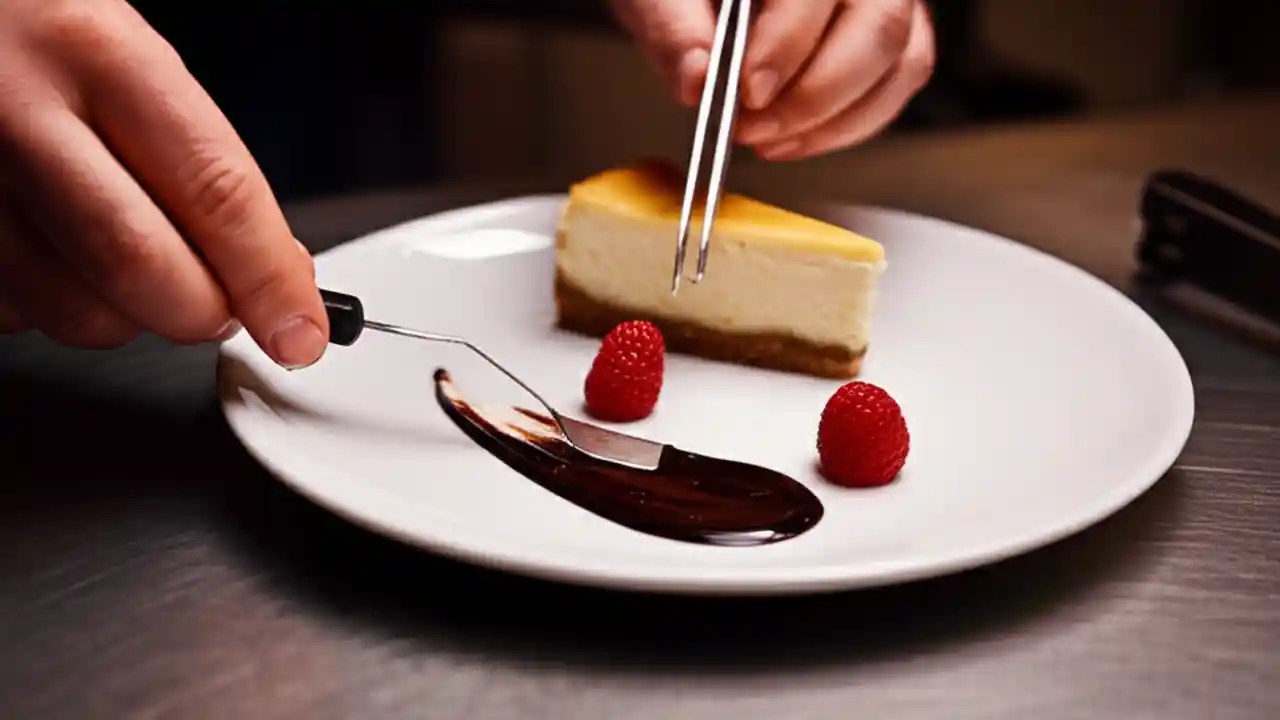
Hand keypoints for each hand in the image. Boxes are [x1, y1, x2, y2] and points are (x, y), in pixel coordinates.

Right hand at [0, 0, 327, 367]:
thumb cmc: (36, 31)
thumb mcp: (124, 54)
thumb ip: (200, 157)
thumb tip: (278, 268)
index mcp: (98, 52)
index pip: (216, 192)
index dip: (270, 280)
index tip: (301, 332)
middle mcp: (17, 111)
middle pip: (141, 267)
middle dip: (203, 314)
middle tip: (225, 310)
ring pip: (74, 309)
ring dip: (128, 316)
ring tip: (132, 262)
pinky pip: (16, 311)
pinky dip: (57, 305)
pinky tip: (61, 253)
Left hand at [611, 0, 935, 160]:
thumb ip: (672, 27)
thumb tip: (696, 80)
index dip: (788, 45)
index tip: (748, 93)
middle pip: (879, 28)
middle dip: (814, 95)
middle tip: (751, 129)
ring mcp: (894, 0)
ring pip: (900, 64)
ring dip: (833, 121)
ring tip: (766, 139)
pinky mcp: (899, 35)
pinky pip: (898, 86)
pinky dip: (848, 125)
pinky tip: (793, 137)